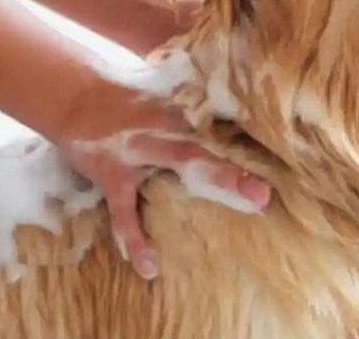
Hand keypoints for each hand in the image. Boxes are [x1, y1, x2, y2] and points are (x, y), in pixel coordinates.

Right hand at [54, 76, 270, 279]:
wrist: (75, 97)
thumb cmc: (131, 95)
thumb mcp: (169, 91)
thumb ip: (204, 100)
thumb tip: (244, 100)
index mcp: (183, 107)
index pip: (222, 118)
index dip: (251, 130)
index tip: (283, 144)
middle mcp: (166, 127)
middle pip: (209, 144)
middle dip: (237, 166)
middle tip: (267, 192)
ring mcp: (139, 152)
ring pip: (181, 166)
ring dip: (214, 185)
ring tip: (246, 210)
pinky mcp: (113, 178)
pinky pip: (124, 213)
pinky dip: (134, 240)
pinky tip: (150, 268)